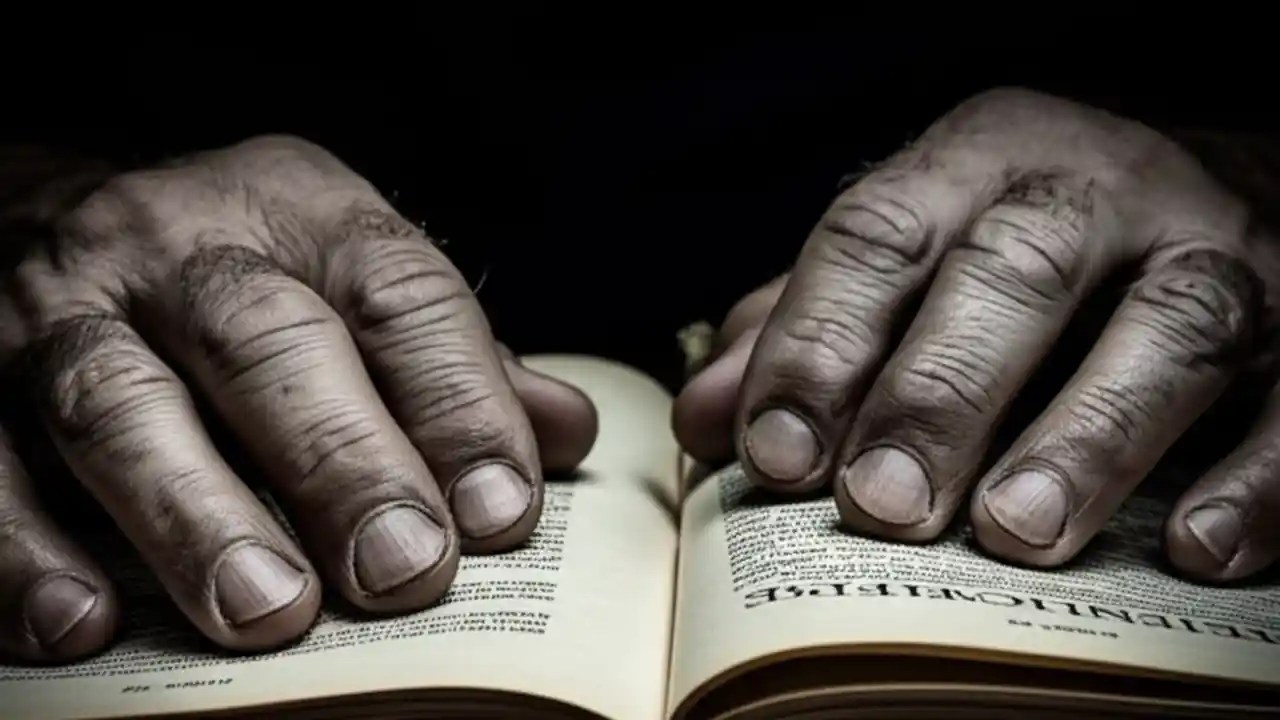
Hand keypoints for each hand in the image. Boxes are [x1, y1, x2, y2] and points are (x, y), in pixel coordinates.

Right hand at [0, 137, 597, 662]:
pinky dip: (28, 546)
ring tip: (268, 612)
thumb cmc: (239, 274)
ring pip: (122, 403)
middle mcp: (175, 244)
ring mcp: (56, 309)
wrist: (43, 210)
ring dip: (196, 514)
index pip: (397, 293)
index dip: (458, 400)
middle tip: (405, 568)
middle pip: (267, 343)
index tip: (502, 509)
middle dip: (342, 461)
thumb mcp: (347, 279)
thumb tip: (566, 434)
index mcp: (297, 210)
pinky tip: (84, 624)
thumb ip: (449, 360)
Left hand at [675, 88, 1279, 582]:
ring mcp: (1223, 250)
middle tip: (885, 501)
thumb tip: (704, 418)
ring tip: (1016, 531)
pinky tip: (1197, 550)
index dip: (821, 342)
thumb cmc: (1030, 248)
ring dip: (1088, 438)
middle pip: (1016, 273)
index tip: (777, 453)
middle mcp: (1104, 187)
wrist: (1218, 186)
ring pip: (1164, 330)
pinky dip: (1257, 476)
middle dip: (941, 392)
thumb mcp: (914, 254)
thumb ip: (811, 324)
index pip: (882, 233)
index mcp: (982, 159)